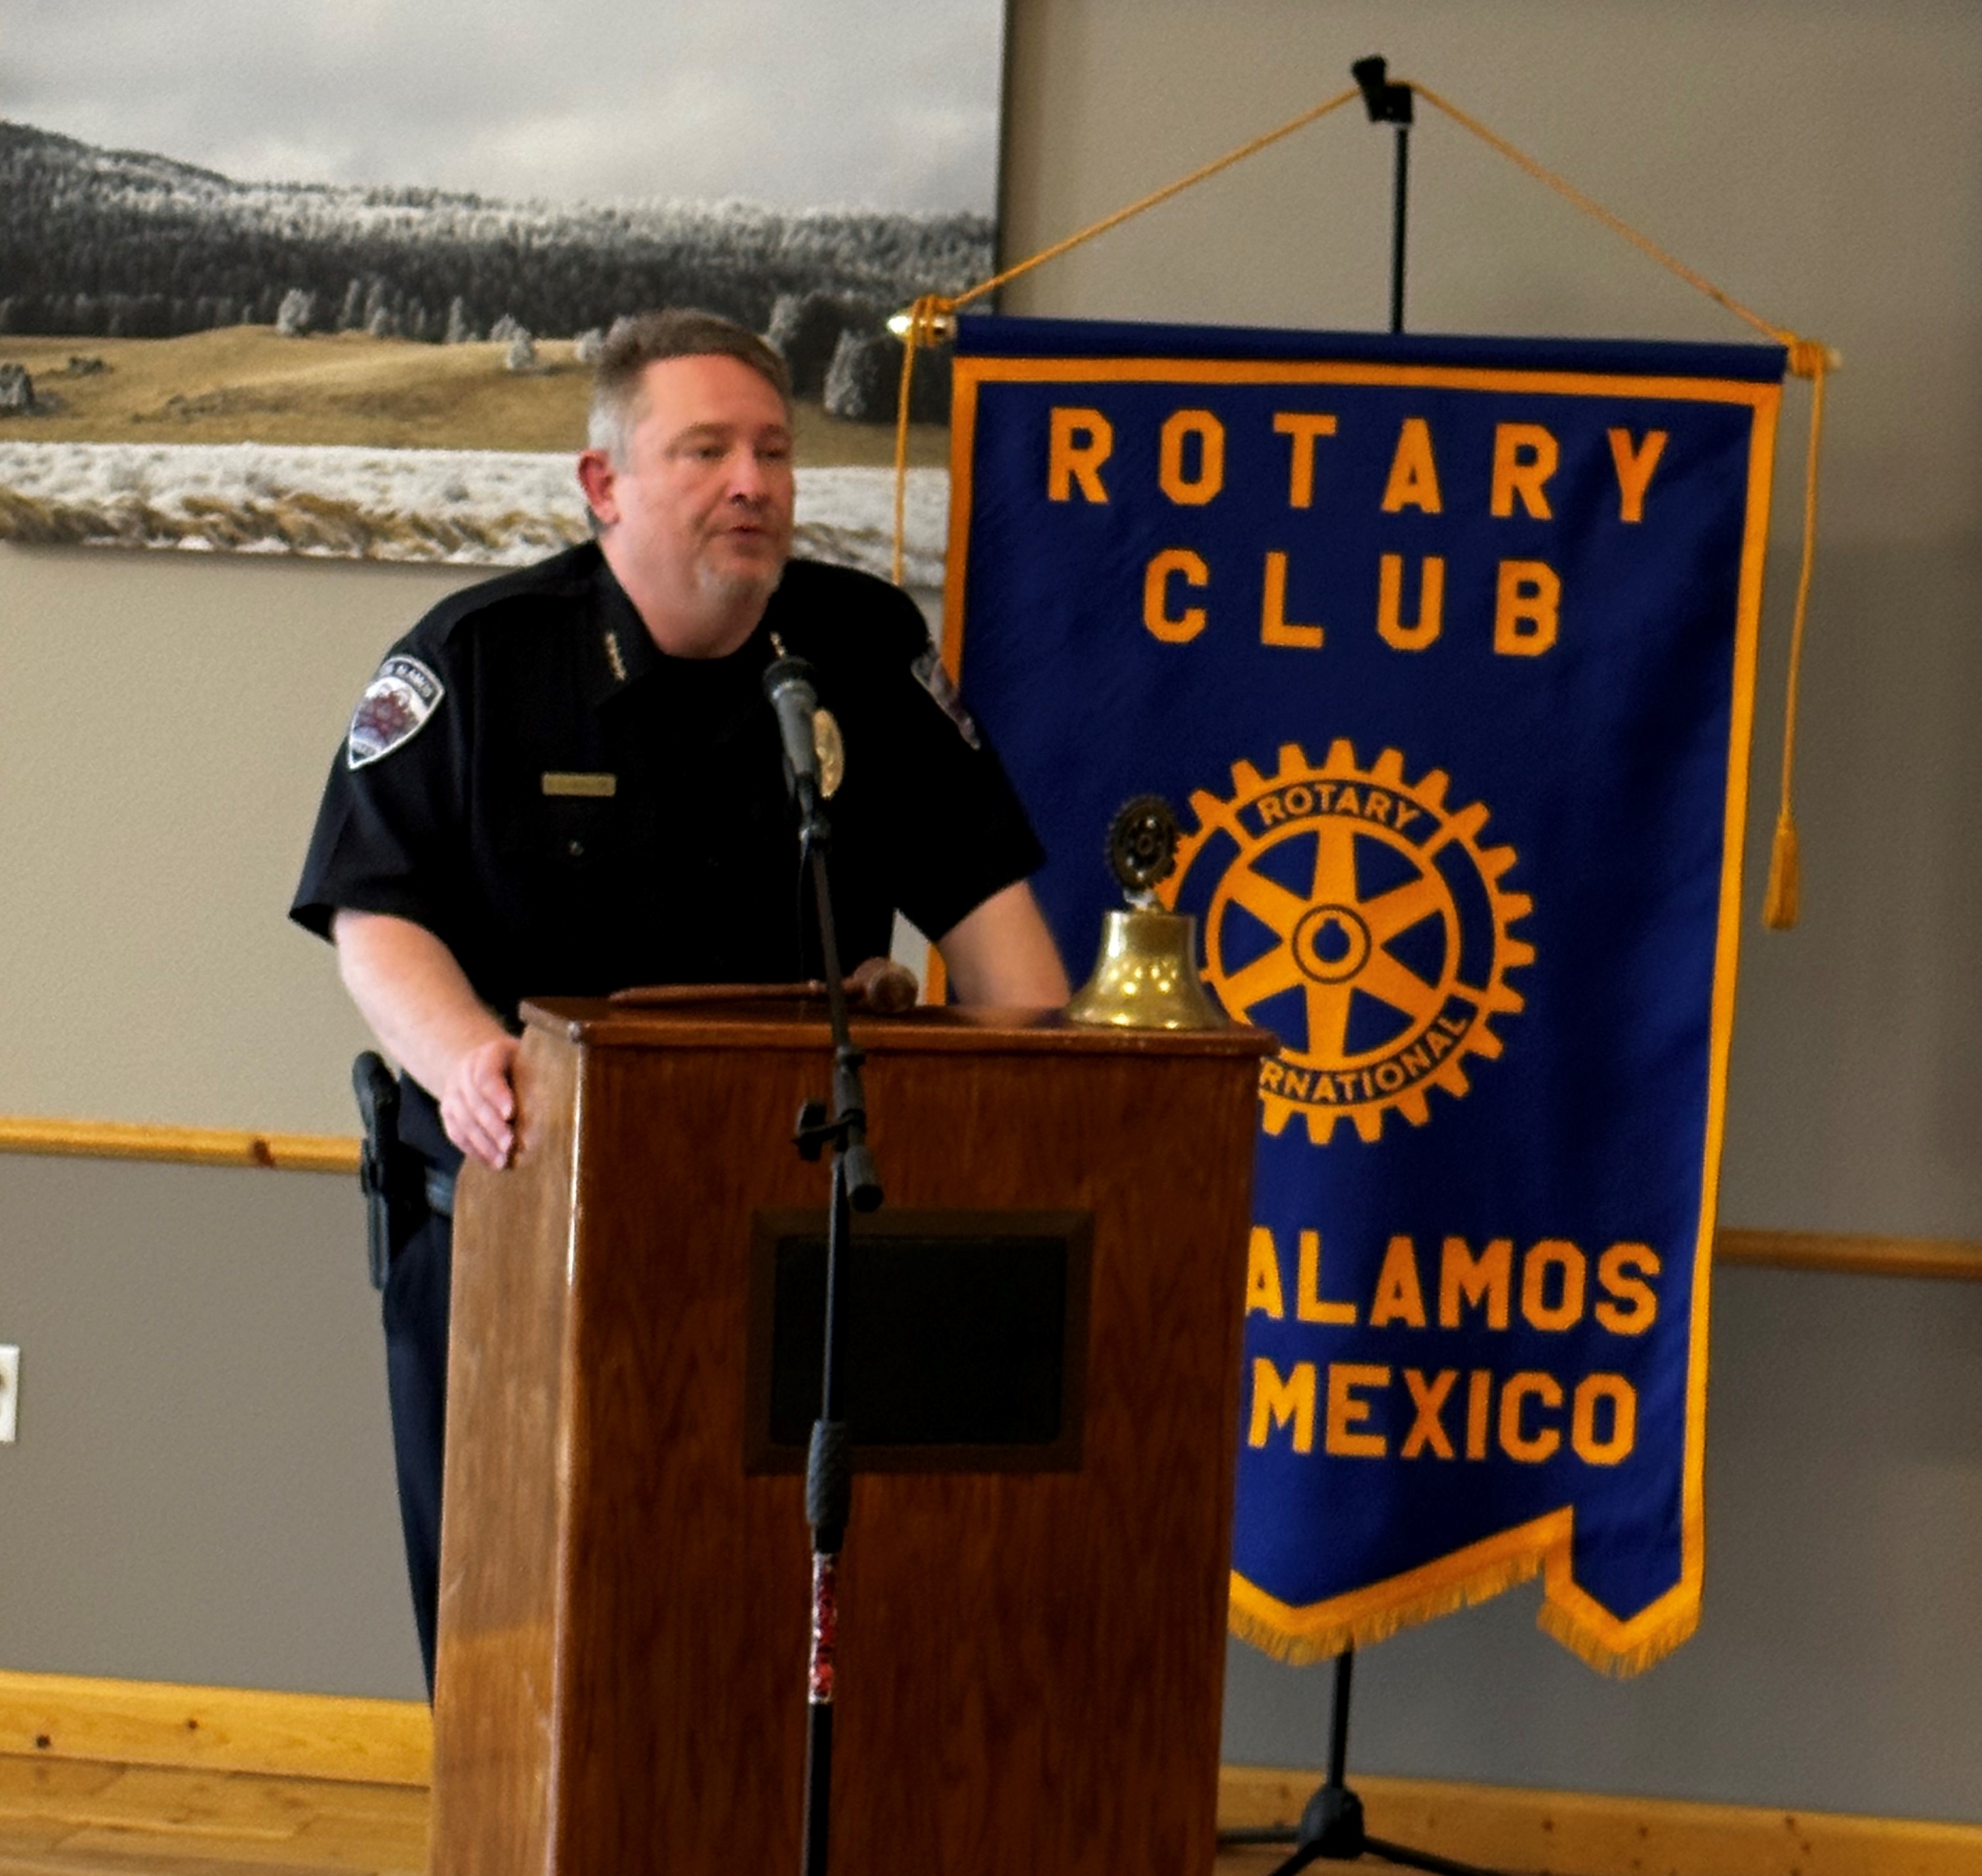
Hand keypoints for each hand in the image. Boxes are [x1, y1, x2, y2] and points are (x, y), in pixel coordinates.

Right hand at [440, 1034, 520, 1169]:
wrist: (484, 1064)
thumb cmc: (516, 1070)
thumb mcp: (527, 1070)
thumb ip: (528, 1095)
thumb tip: (527, 1136)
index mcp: (489, 1054)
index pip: (488, 1075)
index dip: (498, 1095)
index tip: (510, 1114)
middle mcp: (465, 1071)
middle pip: (475, 1102)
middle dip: (493, 1127)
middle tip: (510, 1145)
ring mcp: (453, 1092)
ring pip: (464, 1121)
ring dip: (484, 1144)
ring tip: (503, 1161)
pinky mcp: (448, 1112)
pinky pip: (457, 1133)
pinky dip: (474, 1150)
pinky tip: (491, 1162)